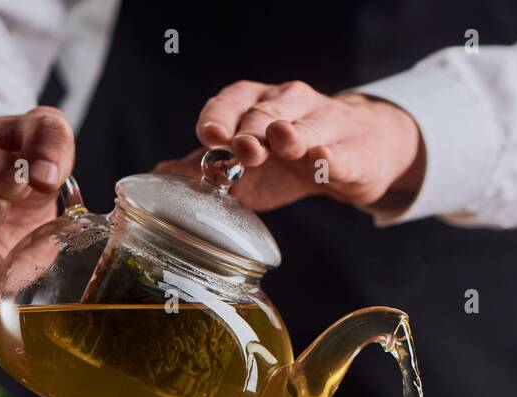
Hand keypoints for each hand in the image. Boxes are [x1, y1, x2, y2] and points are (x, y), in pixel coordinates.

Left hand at [155, 80, 424, 212]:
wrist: (356, 155)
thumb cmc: (291, 160)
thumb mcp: (246, 165)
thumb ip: (207, 167)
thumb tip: (160, 175)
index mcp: (257, 102)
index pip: (233, 101)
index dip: (220, 117)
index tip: (210, 135)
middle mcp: (290, 103)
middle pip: (268, 112)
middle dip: (253, 130)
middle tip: (242, 150)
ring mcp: (326, 123)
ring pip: (307, 125)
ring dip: (292, 135)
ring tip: (281, 142)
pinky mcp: (354, 150)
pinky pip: (341, 153)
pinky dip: (330, 157)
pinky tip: (321, 160)